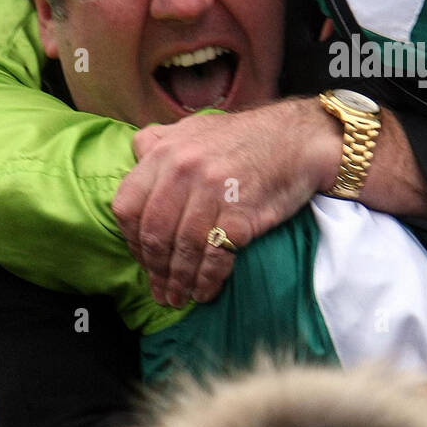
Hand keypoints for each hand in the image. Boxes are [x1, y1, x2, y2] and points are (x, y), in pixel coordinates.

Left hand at [112, 100, 339, 306]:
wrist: (298, 139)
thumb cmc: (247, 137)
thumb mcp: (195, 127)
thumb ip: (161, 140)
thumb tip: (137, 152)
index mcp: (166, 153)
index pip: (127, 206)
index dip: (130, 239)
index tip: (142, 258)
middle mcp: (183, 171)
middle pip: (154, 233)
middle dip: (154, 269)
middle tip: (160, 290)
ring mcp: (212, 193)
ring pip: (183, 249)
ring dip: (179, 281)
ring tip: (179, 298)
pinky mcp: (240, 215)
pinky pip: (215, 256)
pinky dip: (207, 280)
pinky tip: (206, 292)